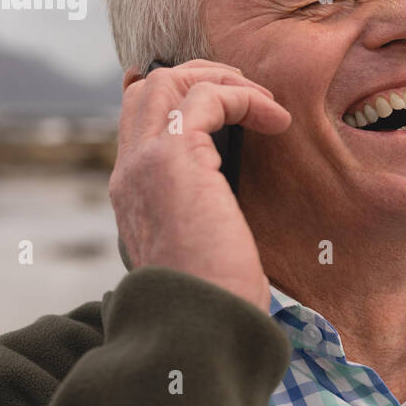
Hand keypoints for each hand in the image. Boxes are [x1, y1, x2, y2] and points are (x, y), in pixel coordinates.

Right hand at [108, 59, 290, 309]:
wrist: (199, 328)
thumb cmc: (212, 301)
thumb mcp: (200, 249)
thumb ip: (201, 212)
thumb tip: (230, 194)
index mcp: (131, 194)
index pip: (138, 118)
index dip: (179, 96)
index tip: (226, 103)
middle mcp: (129, 172)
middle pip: (150, 88)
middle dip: (202, 77)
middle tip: (249, 94)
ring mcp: (145, 162)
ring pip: (170, 81)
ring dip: (224, 80)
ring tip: (264, 102)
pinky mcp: (173, 158)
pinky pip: (206, 97)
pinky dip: (244, 97)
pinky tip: (276, 121)